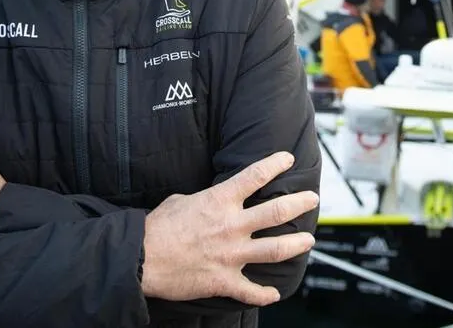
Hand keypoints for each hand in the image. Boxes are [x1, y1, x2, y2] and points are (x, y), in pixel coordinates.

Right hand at [140, 151, 317, 304]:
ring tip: (309, 240)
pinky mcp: (224, 280)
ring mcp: (231, 254)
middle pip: (277, 212)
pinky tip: (274, 293)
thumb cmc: (156, 228)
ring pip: (276, 249)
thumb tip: (209, 200)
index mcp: (220, 201)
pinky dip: (264, 294)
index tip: (288, 159)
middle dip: (299, 204)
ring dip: (296, 244)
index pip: (256, 176)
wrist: (141, 259)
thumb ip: (204, 200)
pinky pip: (251, 290)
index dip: (275, 164)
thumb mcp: (181, 201)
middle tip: (312, 199)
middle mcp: (232, 226)